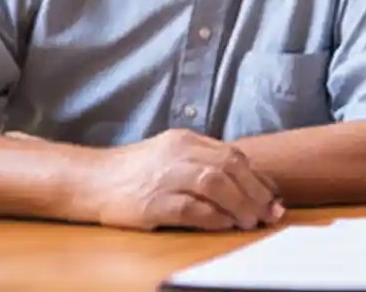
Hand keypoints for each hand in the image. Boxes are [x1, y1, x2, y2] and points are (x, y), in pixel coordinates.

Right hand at [85, 129, 283, 230]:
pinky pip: (191, 208)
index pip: (233, 155)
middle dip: (255, 191)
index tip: (273, 195)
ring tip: (251, 221)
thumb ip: (203, 162)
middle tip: (270, 212)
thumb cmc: (135, 172)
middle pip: (230, 167)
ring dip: (240, 205)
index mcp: (186, 140)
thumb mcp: (171, 155)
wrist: (91, 180)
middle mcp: (178, 153)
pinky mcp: (151, 201)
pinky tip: (225, 225)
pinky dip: (213, 217)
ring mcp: (164, 176)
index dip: (258, 177)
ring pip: (215, 184)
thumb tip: (246, 184)